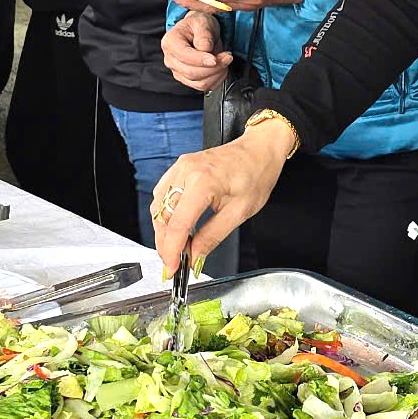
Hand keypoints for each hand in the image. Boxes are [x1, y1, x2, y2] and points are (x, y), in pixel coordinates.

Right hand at [150, 120, 292, 274]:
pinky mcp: (180, 167)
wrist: (259, 150)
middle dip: (164, 244)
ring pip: (158, 206)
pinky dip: (165, 214)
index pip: (178, 225)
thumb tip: (194, 256)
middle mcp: (186, 172)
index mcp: (203, 182)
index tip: (172, 269)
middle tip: (174, 263)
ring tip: (177, 247)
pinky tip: (176, 226)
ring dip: (163, 230)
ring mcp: (180, 167)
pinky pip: (162, 194)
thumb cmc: (255, 175)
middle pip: (162, 217)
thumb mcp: (239, 213)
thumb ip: (212, 237)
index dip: (171, 251)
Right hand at [162, 11, 231, 91]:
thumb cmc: (198, 25)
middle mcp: (171, 59)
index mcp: (171, 42)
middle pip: (192, 73)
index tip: (215, 58)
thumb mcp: (202, 22)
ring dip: (217, 74)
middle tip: (227, 56)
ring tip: (224, 60)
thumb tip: (205, 49)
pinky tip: (221, 68)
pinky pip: (204, 87)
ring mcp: (179, 71)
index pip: (184, 56)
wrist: (200, 31)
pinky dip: (216, 79)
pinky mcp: (188, 80)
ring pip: (199, 83)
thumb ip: (203, 34)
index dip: (201, 60)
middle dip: (214, 67)